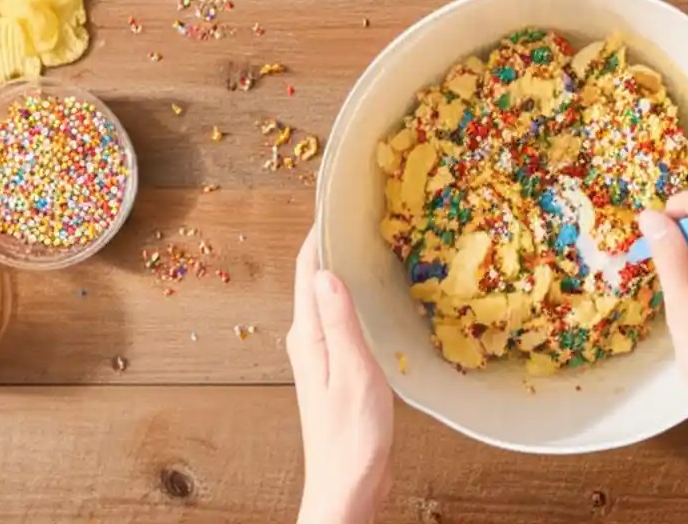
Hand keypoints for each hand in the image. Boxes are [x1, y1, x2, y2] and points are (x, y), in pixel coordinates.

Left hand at [288, 231, 394, 523]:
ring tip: (376, 243)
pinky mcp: (338, 367)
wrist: (348, 486)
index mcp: (307, 335)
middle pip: (316, 278)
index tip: (339, 200)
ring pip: (331, 297)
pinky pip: (344, 318)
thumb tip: (325, 271)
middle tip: (367, 213)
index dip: (320, 232)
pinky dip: (358, 298)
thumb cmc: (351, 437)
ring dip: (348, 269)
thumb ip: (339, 321)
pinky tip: (380, 295)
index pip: (307, 269)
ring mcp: (322, 354)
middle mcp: (308, 339)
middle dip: (335, 243)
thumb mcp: (352, 372)